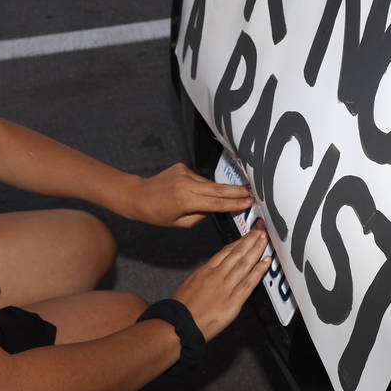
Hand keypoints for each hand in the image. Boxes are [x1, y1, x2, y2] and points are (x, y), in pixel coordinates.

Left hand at [125, 163, 252, 227]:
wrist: (138, 195)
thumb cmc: (156, 214)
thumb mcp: (179, 223)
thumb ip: (200, 216)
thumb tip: (214, 208)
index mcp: (186, 200)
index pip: (216, 203)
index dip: (234, 203)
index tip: (249, 202)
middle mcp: (187, 184)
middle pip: (218, 188)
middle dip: (237, 191)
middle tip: (253, 191)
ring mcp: (185, 173)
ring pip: (208, 183)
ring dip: (219, 189)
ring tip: (235, 192)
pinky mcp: (182, 167)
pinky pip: (198, 178)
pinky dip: (202, 185)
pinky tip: (198, 191)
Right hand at [172, 226, 270, 341]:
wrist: (178, 325)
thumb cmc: (181, 309)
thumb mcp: (189, 284)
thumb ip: (203, 275)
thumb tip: (212, 270)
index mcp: (205, 270)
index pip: (225, 251)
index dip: (238, 241)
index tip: (247, 235)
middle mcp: (216, 276)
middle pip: (237, 253)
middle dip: (250, 239)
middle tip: (260, 229)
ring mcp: (225, 288)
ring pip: (244, 264)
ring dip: (256, 249)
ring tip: (264, 239)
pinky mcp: (232, 302)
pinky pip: (249, 283)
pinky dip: (259, 271)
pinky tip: (266, 262)